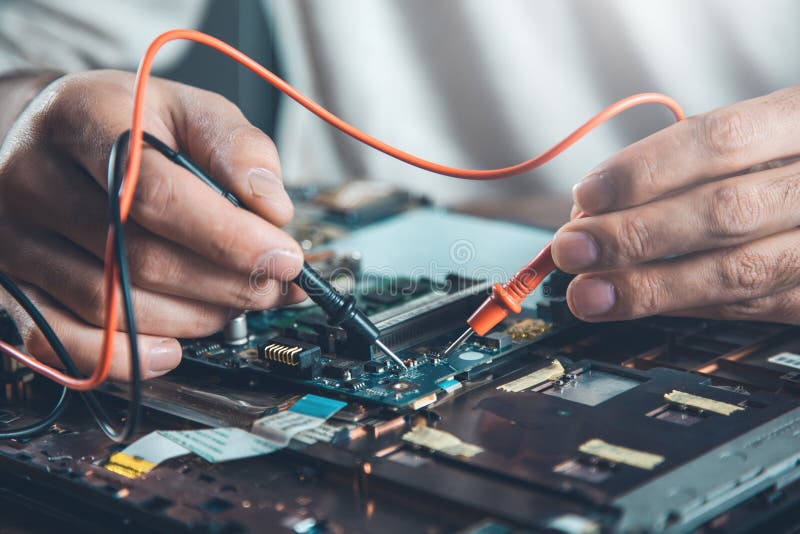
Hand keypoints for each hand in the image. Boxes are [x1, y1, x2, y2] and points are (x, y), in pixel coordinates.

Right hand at [0, 70, 303, 379]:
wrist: (53, 133)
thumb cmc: (130, 123)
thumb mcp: (190, 108)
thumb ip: (238, 147)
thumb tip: (271, 209)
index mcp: (84, 118)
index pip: (155, 193)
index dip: (228, 237)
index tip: (284, 258)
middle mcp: (35, 179)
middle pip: (137, 256)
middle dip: (223, 283)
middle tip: (271, 287)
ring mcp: (16, 237)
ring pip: (109, 305)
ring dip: (191, 319)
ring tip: (233, 304)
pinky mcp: (13, 285)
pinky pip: (60, 342)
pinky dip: (127, 357)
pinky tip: (175, 349)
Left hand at [552, 86, 799, 323]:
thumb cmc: (787, 164)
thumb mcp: (758, 139)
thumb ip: (685, 167)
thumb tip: (592, 209)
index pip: (720, 139)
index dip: (645, 170)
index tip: (585, 196)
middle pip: (724, 210)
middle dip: (635, 236)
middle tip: (572, 250)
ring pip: (739, 271)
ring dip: (651, 287)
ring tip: (590, 294)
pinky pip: (753, 308)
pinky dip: (688, 306)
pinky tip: (642, 303)